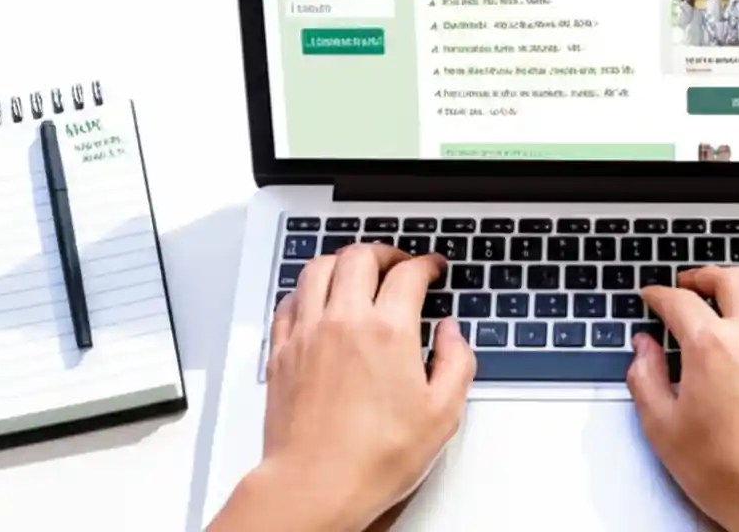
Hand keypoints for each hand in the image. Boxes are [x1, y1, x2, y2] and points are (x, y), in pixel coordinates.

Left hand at [209, 245, 474, 531]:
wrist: (315, 485)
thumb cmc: (373, 458)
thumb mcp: (442, 415)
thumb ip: (457, 362)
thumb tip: (452, 333)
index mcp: (389, 331)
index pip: (409, 273)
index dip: (426, 263)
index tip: (432, 268)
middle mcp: (344, 321)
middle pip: (360, 257)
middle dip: (385, 252)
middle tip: (398, 262)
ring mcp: (307, 333)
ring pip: (319, 268)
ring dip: (342, 261)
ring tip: (357, 270)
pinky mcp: (281, 351)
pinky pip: (289, 300)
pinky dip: (308, 289)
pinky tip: (318, 299)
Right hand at [626, 266, 738, 531]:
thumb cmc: (729, 472)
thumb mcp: (663, 429)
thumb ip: (646, 379)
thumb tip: (642, 349)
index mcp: (710, 347)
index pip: (678, 301)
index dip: (659, 295)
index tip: (654, 297)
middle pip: (729, 280)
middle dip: (704, 276)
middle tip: (692, 285)